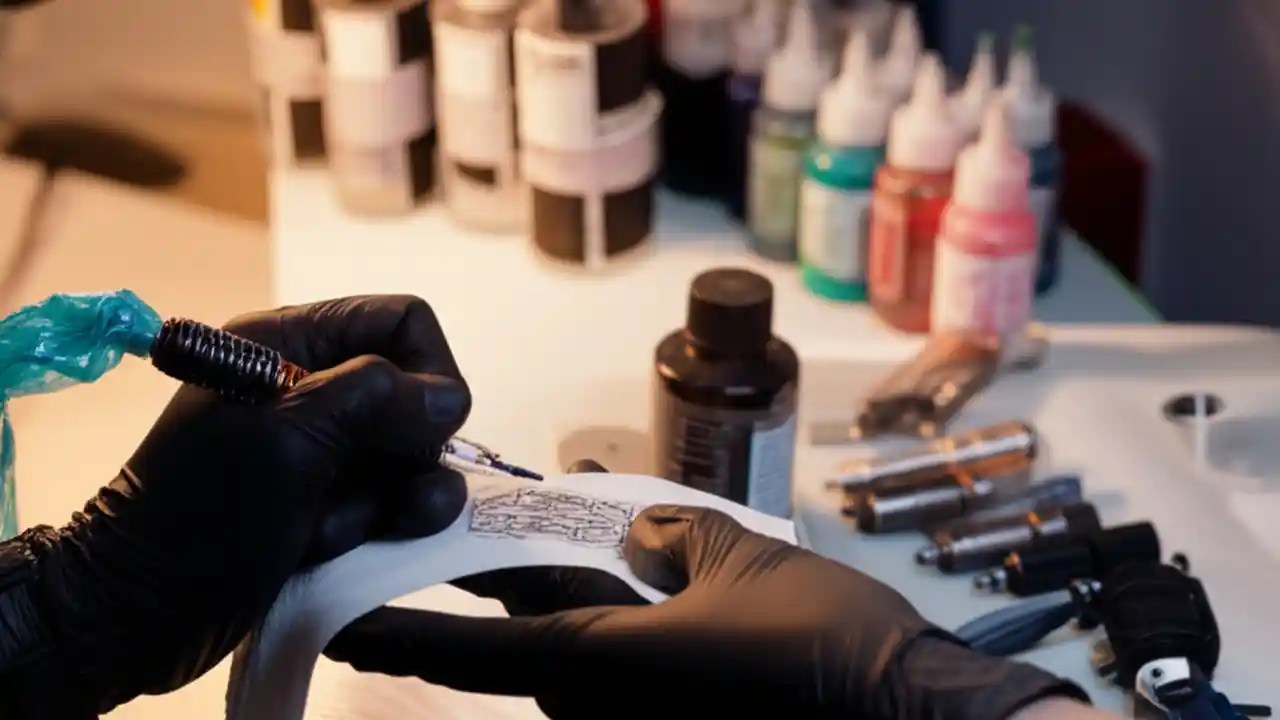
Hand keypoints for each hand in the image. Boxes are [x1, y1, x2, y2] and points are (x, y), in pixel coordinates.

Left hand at [19, 295, 471, 713]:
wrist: (138, 613)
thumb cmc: (202, 513)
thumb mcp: (288, 439)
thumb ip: (378, 398)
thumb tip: (450, 399)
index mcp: (292, 343)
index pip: (402, 322)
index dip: (429, 368)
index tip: (424, 426)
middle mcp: (314, 386)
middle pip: (417, 395)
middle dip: (406, 450)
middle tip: (376, 489)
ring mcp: (322, 450)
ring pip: (411, 457)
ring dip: (388, 500)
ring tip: (333, 529)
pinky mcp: (328, 503)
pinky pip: (391, 503)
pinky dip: (373, 528)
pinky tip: (327, 547)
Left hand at [327, 505, 1089, 718]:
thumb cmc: (826, 646)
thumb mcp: (744, 562)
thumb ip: (675, 538)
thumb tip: (638, 533)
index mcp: (603, 668)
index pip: (472, 652)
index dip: (399, 631)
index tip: (337, 619)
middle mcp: (605, 712)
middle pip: (521, 653)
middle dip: (488, 601)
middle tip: (461, 538)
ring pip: (574, 666)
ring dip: (555, 616)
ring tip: (559, 553)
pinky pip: (624, 683)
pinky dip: (611, 636)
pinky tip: (642, 598)